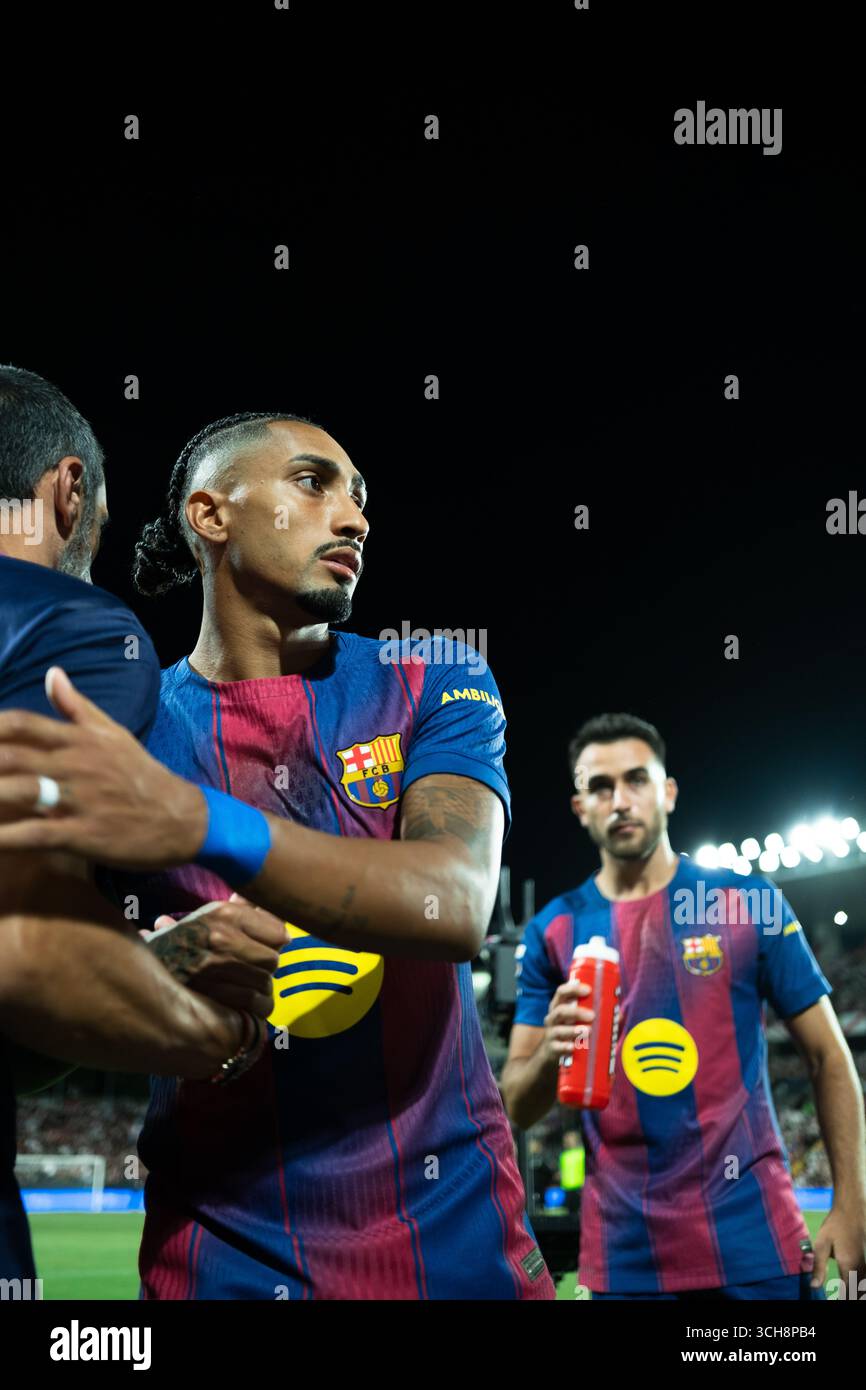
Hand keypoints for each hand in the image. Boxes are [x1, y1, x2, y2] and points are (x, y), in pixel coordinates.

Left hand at [0, 666, 207, 869]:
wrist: (182, 818)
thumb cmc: (142, 776)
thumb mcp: (113, 734)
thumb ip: (77, 707)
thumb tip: (52, 673)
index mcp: (79, 739)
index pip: (20, 724)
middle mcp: (75, 765)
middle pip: (9, 757)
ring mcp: (79, 800)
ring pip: (18, 792)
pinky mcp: (83, 834)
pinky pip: (35, 835)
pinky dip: (5, 838)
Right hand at [144, 894, 286, 1019]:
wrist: (137, 973)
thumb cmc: (180, 944)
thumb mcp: (207, 918)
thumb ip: (241, 909)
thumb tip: (270, 909)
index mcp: (224, 915)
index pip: (279, 932)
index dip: (275, 941)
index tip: (266, 945)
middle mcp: (222, 939)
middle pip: (274, 961)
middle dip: (265, 967)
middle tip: (251, 969)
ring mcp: (217, 971)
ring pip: (266, 986)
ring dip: (259, 990)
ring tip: (244, 987)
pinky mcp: (215, 1001)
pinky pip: (257, 1007)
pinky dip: (255, 1010)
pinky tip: (243, 1005)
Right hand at [542, 979, 594, 1067]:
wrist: (552, 1052)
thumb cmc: (571, 1030)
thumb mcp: (579, 1020)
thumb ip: (599, 1016)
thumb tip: (620, 1015)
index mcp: (559, 1005)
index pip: (562, 992)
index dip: (573, 989)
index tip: (588, 990)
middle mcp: (553, 1018)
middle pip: (560, 1011)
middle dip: (576, 1012)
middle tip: (592, 1015)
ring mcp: (551, 1033)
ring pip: (559, 1030)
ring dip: (573, 1030)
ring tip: (588, 1031)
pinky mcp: (552, 1049)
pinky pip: (557, 1047)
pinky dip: (565, 1047)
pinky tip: (573, 1047)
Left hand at [811, 1203, 865, 1292]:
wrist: (851, 1209)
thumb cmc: (834, 1226)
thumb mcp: (821, 1245)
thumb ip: (818, 1267)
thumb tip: (814, 1286)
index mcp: (849, 1266)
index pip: (850, 1292)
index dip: (846, 1299)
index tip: (836, 1300)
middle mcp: (859, 1267)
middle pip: (858, 1289)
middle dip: (851, 1295)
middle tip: (840, 1296)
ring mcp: (863, 1263)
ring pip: (862, 1283)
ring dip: (854, 1289)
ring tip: (845, 1292)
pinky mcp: (862, 1258)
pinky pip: (862, 1276)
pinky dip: (857, 1283)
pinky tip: (851, 1283)